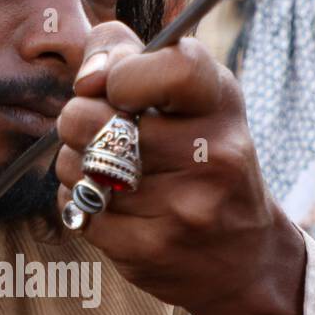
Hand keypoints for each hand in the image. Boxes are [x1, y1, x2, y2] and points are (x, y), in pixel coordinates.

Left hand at [55, 21, 306, 314]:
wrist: (241, 256)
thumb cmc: (202, 155)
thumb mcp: (189, 96)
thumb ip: (129, 58)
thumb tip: (88, 72)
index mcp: (221, 104)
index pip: (167, 66)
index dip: (121, 71)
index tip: (120, 88)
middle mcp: (212, 155)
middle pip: (86, 116)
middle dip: (80, 119)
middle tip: (106, 132)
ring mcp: (182, 207)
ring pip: (73, 163)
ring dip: (77, 162)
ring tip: (112, 171)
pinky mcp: (149, 249)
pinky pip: (74, 206)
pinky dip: (80, 200)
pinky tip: (114, 204)